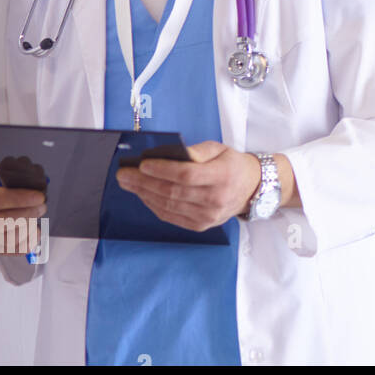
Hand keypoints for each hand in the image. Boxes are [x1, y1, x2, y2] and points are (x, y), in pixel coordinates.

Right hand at [0, 174, 45, 255]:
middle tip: (42, 207)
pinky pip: (12, 251)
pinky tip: (35, 231)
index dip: (19, 199)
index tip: (39, 197)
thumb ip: (20, 176)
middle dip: (27, 215)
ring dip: (28, 228)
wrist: (4, 197)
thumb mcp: (12, 173)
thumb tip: (36, 181)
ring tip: (38, 216)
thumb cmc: (8, 186)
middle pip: (0, 222)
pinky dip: (28, 243)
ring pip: (7, 238)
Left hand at [116, 141, 261, 232]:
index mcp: (223, 175)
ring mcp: (208, 216)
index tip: (142, 164)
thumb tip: (168, 155)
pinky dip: (153, 205)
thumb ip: (196, 151)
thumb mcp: (219, 149)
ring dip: (144, 194)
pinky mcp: (200, 225)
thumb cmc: (231, 165)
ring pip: (168, 205)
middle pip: (173, 191)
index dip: (162, 170)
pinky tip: (143, 195)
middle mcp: (216, 199)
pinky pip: (170, 216)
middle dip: (144, 182)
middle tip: (124, 174)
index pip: (187, 175)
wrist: (250, 188)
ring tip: (128, 184)